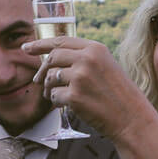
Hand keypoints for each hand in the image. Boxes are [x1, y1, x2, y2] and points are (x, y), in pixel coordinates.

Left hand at [24, 36, 144, 141]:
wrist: (131, 117)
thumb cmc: (118, 94)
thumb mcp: (105, 66)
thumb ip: (82, 58)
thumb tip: (52, 59)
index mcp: (95, 48)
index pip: (60, 41)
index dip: (40, 45)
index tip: (26, 48)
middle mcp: (87, 59)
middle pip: (52, 58)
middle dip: (42, 71)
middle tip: (38, 81)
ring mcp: (80, 77)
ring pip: (50, 78)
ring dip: (48, 88)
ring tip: (55, 96)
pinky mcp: (75, 96)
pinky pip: (54, 96)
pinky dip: (56, 102)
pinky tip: (65, 105)